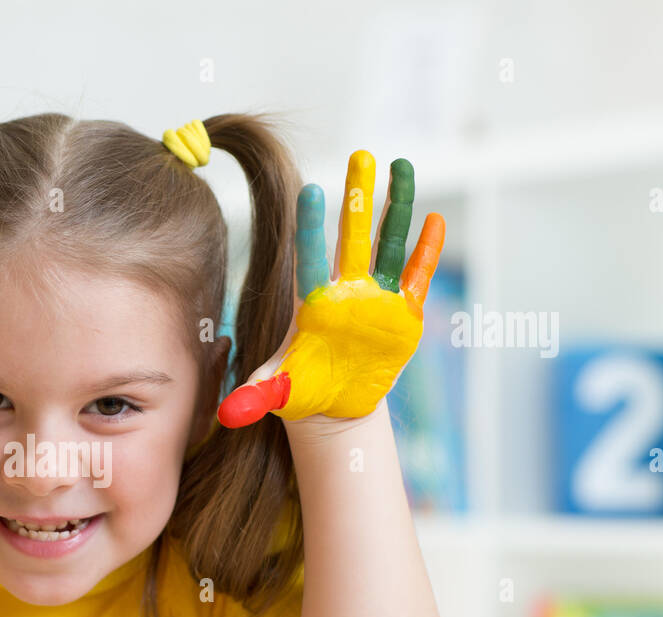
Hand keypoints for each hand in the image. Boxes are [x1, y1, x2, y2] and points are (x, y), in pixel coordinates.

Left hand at [218, 151, 444, 426]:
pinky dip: (427, 251)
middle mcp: (344, 291)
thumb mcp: (276, 393)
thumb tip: (226, 415)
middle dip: (358, 198)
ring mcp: (376, 298)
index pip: (310, 259)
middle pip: (353, 238)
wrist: (334, 404)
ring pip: (389, 245)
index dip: (311, 228)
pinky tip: (435, 221)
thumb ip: (255, 396)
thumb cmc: (300, 390)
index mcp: (311, 303)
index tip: (311, 191)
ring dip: (398, 207)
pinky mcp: (403, 313)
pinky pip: (416, 277)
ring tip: (404, 166)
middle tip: (362, 155)